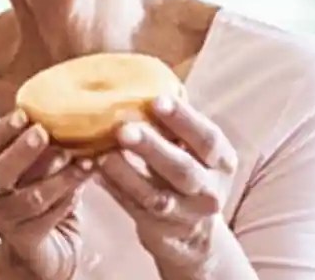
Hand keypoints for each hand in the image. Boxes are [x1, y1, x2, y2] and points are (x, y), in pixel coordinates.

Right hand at [0, 109, 94, 278]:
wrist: (44, 255)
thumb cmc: (44, 205)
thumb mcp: (41, 173)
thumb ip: (47, 150)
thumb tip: (74, 116)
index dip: (6, 129)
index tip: (25, 113)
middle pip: (1, 169)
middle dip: (23, 150)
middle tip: (44, 133)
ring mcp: (4, 219)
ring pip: (31, 195)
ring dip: (59, 177)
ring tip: (82, 161)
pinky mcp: (24, 240)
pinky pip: (47, 218)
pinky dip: (68, 200)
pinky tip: (84, 187)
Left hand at [97, 94, 237, 278]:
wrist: (194, 234)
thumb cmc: (186, 171)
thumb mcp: (193, 150)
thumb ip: (174, 124)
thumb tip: (135, 81)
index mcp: (221, 161)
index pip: (207, 138)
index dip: (184, 119)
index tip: (158, 100)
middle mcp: (208, 189)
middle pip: (182, 169)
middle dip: (152, 148)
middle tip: (124, 129)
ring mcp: (185, 214)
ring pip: (154, 195)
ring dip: (125, 173)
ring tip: (101, 153)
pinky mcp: (160, 229)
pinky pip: (132, 208)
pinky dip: (112, 188)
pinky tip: (93, 169)